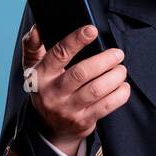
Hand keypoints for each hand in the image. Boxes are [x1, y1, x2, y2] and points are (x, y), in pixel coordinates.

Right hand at [22, 24, 129, 155]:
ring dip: (115, 77)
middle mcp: (53, 93)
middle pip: (82, 73)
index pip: (59, 54)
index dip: (76, 40)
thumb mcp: (33, 68)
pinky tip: (123, 86)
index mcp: (41, 75)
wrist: (49, 127)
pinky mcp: (82, 121)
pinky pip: (106, 106)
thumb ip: (33, 46)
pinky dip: (119, 94)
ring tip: (121, 69)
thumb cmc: (46, 89)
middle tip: (118, 54)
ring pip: (96, 90)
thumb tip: (36, 28)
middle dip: (104, 60)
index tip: (91, 30)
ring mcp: (67, 109)